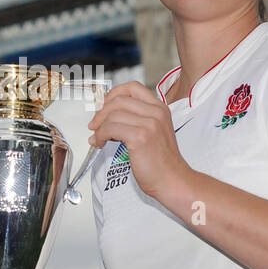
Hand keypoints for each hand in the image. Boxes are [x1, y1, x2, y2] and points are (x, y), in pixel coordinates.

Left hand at [86, 81, 188, 198]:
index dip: (113, 94)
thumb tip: (108, 116)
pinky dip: (100, 135)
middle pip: (119, 100)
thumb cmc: (162, 162)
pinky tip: (100, 143)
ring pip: (113, 114)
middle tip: (94, 125)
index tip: (104, 106)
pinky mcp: (140, 137)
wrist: (172, 180)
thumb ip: (136, 120)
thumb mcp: (154, 133)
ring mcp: (149, 124)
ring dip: (99, 127)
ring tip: (97, 138)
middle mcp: (156, 113)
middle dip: (101, 112)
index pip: (133, 88)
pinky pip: (110, 128)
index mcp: (160, 109)